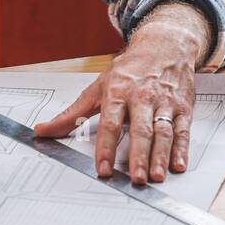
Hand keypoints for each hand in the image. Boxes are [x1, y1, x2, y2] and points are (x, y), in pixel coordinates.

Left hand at [33, 2, 207, 184]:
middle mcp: (142, 97)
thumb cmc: (129, 70)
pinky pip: (183, 131)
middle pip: (140, 130)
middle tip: (136, 178)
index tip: (102, 169)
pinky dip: (182, 150)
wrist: (164, 46)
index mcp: (118, 92)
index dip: (105, 147)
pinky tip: (178, 166)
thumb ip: (71, 114)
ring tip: (156, 177)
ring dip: (160, 156)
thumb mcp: (98, 87)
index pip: (110, 124)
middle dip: (139, 156)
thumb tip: (42, 131)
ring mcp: (164, 103)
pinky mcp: (183, 108)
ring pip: (163, 132)